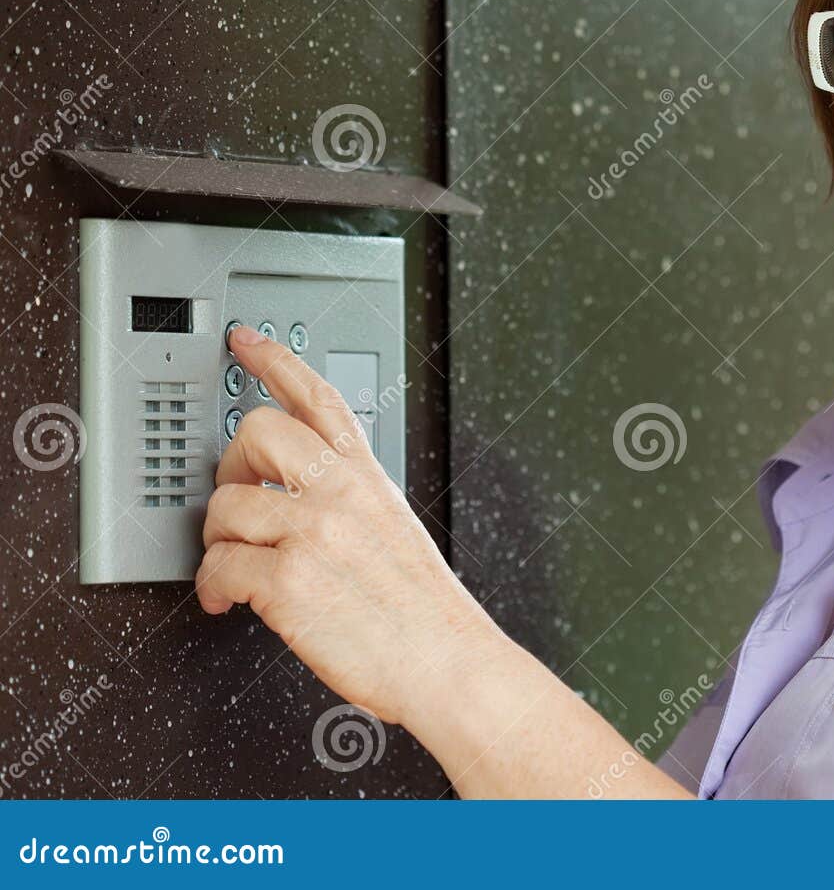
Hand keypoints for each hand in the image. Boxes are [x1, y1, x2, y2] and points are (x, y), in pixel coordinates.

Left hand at [196, 324, 503, 726]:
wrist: (448, 664)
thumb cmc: (426, 613)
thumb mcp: (397, 530)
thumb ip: (350, 501)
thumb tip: (294, 499)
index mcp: (369, 478)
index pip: (320, 398)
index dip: (276, 360)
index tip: (246, 341)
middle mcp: (341, 494)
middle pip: (256, 431)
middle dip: (230, 466)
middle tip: (237, 499)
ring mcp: (313, 533)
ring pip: (224, 504)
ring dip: (218, 541)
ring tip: (235, 569)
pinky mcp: (286, 580)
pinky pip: (217, 564)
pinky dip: (213, 587)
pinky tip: (229, 600)